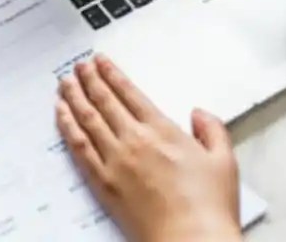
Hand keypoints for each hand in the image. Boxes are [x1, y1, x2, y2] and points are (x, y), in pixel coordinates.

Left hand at [56, 56, 240, 241]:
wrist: (190, 240)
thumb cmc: (209, 206)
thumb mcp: (224, 162)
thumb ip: (213, 130)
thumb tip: (198, 113)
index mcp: (162, 130)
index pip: (129, 94)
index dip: (112, 74)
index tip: (100, 62)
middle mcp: (134, 140)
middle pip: (104, 102)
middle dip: (89, 80)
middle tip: (78, 67)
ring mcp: (115, 161)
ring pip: (87, 120)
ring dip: (74, 98)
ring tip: (64, 84)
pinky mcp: (103, 183)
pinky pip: (79, 147)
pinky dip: (67, 127)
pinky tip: (61, 115)